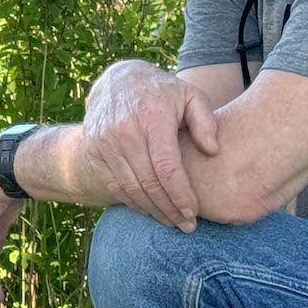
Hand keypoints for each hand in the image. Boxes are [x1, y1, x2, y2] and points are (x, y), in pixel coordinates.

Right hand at [81, 61, 220, 230]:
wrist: (116, 81)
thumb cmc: (161, 92)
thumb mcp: (190, 94)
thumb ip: (206, 120)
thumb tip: (212, 150)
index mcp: (151, 117)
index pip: (166, 167)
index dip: (181, 195)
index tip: (194, 212)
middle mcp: (124, 131)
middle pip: (148, 183)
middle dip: (169, 210)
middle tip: (187, 226)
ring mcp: (105, 142)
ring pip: (130, 188)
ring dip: (152, 210)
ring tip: (171, 222)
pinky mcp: (94, 151)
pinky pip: (115, 185)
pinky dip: (134, 202)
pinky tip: (151, 209)